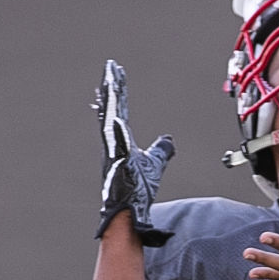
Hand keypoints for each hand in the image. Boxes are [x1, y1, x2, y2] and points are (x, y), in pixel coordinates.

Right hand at [93, 59, 174, 246]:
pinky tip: (116, 118)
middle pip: (113, 108)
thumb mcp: (155, 163)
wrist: (129, 212)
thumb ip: (161, 149)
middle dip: (112, 87)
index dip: (120, 90)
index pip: (120, 108)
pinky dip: (116, 132)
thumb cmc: (137, 191)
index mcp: (121, 139)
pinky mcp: (117, 164)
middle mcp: (114, 142)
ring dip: (110, 102)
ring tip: (110, 82)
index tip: (116, 72)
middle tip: (110, 67)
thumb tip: (169, 139)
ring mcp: (113, 151)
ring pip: (111, 121)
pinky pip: (116, 145)